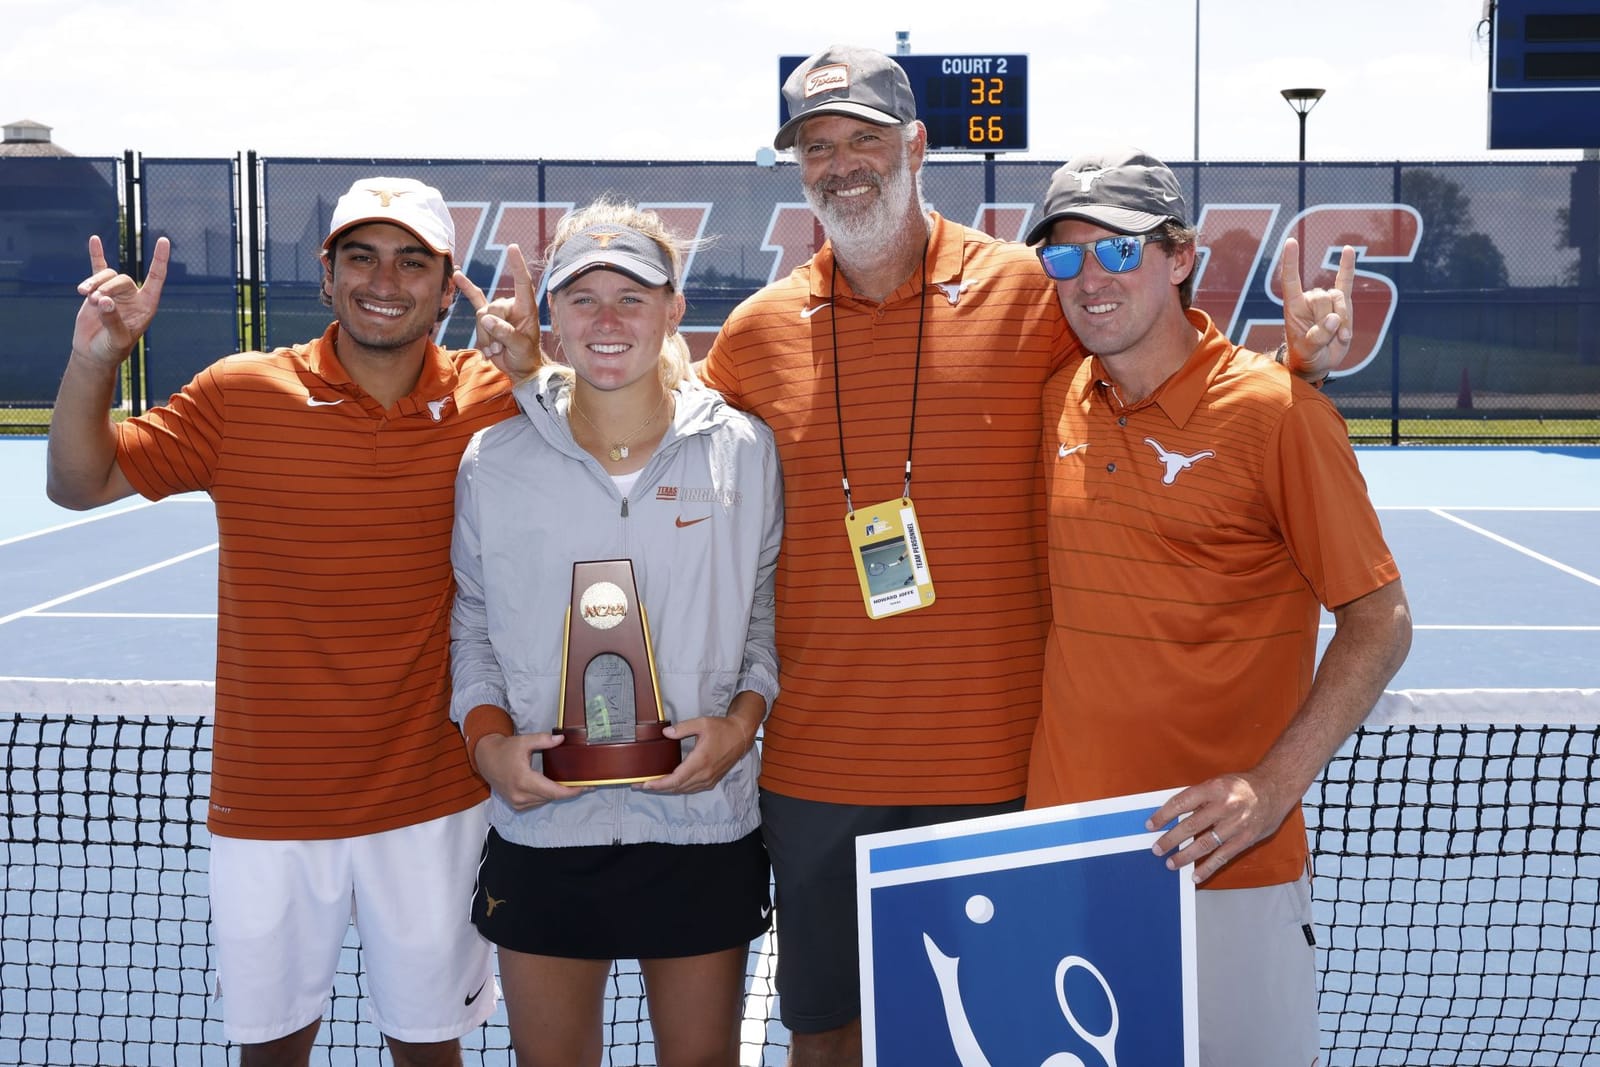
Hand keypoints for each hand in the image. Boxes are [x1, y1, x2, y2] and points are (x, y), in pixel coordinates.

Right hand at [71, 235, 169, 368]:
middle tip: (97, 302)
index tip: (164, 240)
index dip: (159, 260)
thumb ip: (113, 321)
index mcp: (146, 306)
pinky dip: (96, 255)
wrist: (93, 353)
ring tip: (84, 294)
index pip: (156, 278)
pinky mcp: (97, 291)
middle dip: (108, 288)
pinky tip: (94, 239)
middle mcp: (133, 297)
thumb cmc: (111, 349)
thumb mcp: (116, 339)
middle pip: (122, 279)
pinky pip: (98, 269)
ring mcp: (115, 293)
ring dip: (94, 283)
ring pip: (106, 276)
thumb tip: (104, 301)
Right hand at [453, 243, 541, 379]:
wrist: (519, 368)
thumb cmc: (526, 356)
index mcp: (526, 308)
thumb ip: (505, 332)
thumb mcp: (520, 347)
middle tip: (501, 347)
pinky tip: (458, 276)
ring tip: (496, 350)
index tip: (512, 248)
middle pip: (491, 307)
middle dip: (491, 330)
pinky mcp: (487, 319)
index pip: (522, 282)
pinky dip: (466, 289)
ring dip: (485, 337)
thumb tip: (486, 318)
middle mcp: (511, 306)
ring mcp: (498, 311)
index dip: (517, 266)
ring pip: (480, 317)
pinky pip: (475, 300)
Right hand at [474, 731, 587, 809]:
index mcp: (524, 780)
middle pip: (551, 797)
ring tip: (570, 784)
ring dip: (556, 794)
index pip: (553, 791)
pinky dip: (545, 796)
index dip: (571, 791)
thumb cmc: (505, 749)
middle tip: (584, 784)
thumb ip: (543, 740)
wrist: (486, 759)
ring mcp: (517, 802)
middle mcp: (520, 795)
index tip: (586, 787)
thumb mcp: (524, 741)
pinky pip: (537, 803)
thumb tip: (562, 740)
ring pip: (545, 801)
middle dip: (568, 791)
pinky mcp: (516, 805)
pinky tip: (551, 787)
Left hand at [637, 714, 756, 794]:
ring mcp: (709, 779)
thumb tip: (665, 733)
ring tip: (652, 785)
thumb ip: (682, 728)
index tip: (645, 784)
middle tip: (641, 785)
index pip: (676, 779)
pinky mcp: (712, 781)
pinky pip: (692, 789)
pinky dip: (679, 788)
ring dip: (668, 789)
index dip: (659, 784)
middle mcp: (705, 774)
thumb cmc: (722, 729)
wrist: (741, 736)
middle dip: (658, 788)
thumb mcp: (701, 723)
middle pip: (677, 787)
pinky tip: (671, 784)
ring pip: (684, 790)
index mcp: (700, 761)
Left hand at [1145, 771, 1297, 883]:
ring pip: (1205, 844)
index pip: (1182, 802)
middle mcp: (1225, 806)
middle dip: (1171, 839)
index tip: (1151, 825)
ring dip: (1185, 856)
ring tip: (1171, 863)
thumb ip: (1198, 798)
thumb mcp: (1218, 783)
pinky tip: (1195, 876)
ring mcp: (1236, 824)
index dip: (1164, 815)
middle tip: (1157, 848)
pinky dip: (1208, 868)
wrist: (1275, 788)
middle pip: (1191, 825)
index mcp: (1214, 788)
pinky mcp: (1246, 840)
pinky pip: (1223, 856)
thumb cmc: (1241, 786)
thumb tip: (1173, 815)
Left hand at [1280, 236, 1354, 381]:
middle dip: (1328, 319)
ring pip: (1339, 298)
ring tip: (1340, 338)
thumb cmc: (1306, 356)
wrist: (1318, 362)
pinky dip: (1347, 267)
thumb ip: (1317, 337)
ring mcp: (1325, 301)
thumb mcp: (1308, 352)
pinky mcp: (1341, 304)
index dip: (1291, 262)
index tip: (1290, 242)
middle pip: (1323, 297)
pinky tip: (1348, 250)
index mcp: (1293, 307)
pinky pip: (1345, 282)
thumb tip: (1334, 319)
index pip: (1290, 280)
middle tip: (1326, 338)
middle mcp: (1308, 299)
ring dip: (1344, 320)